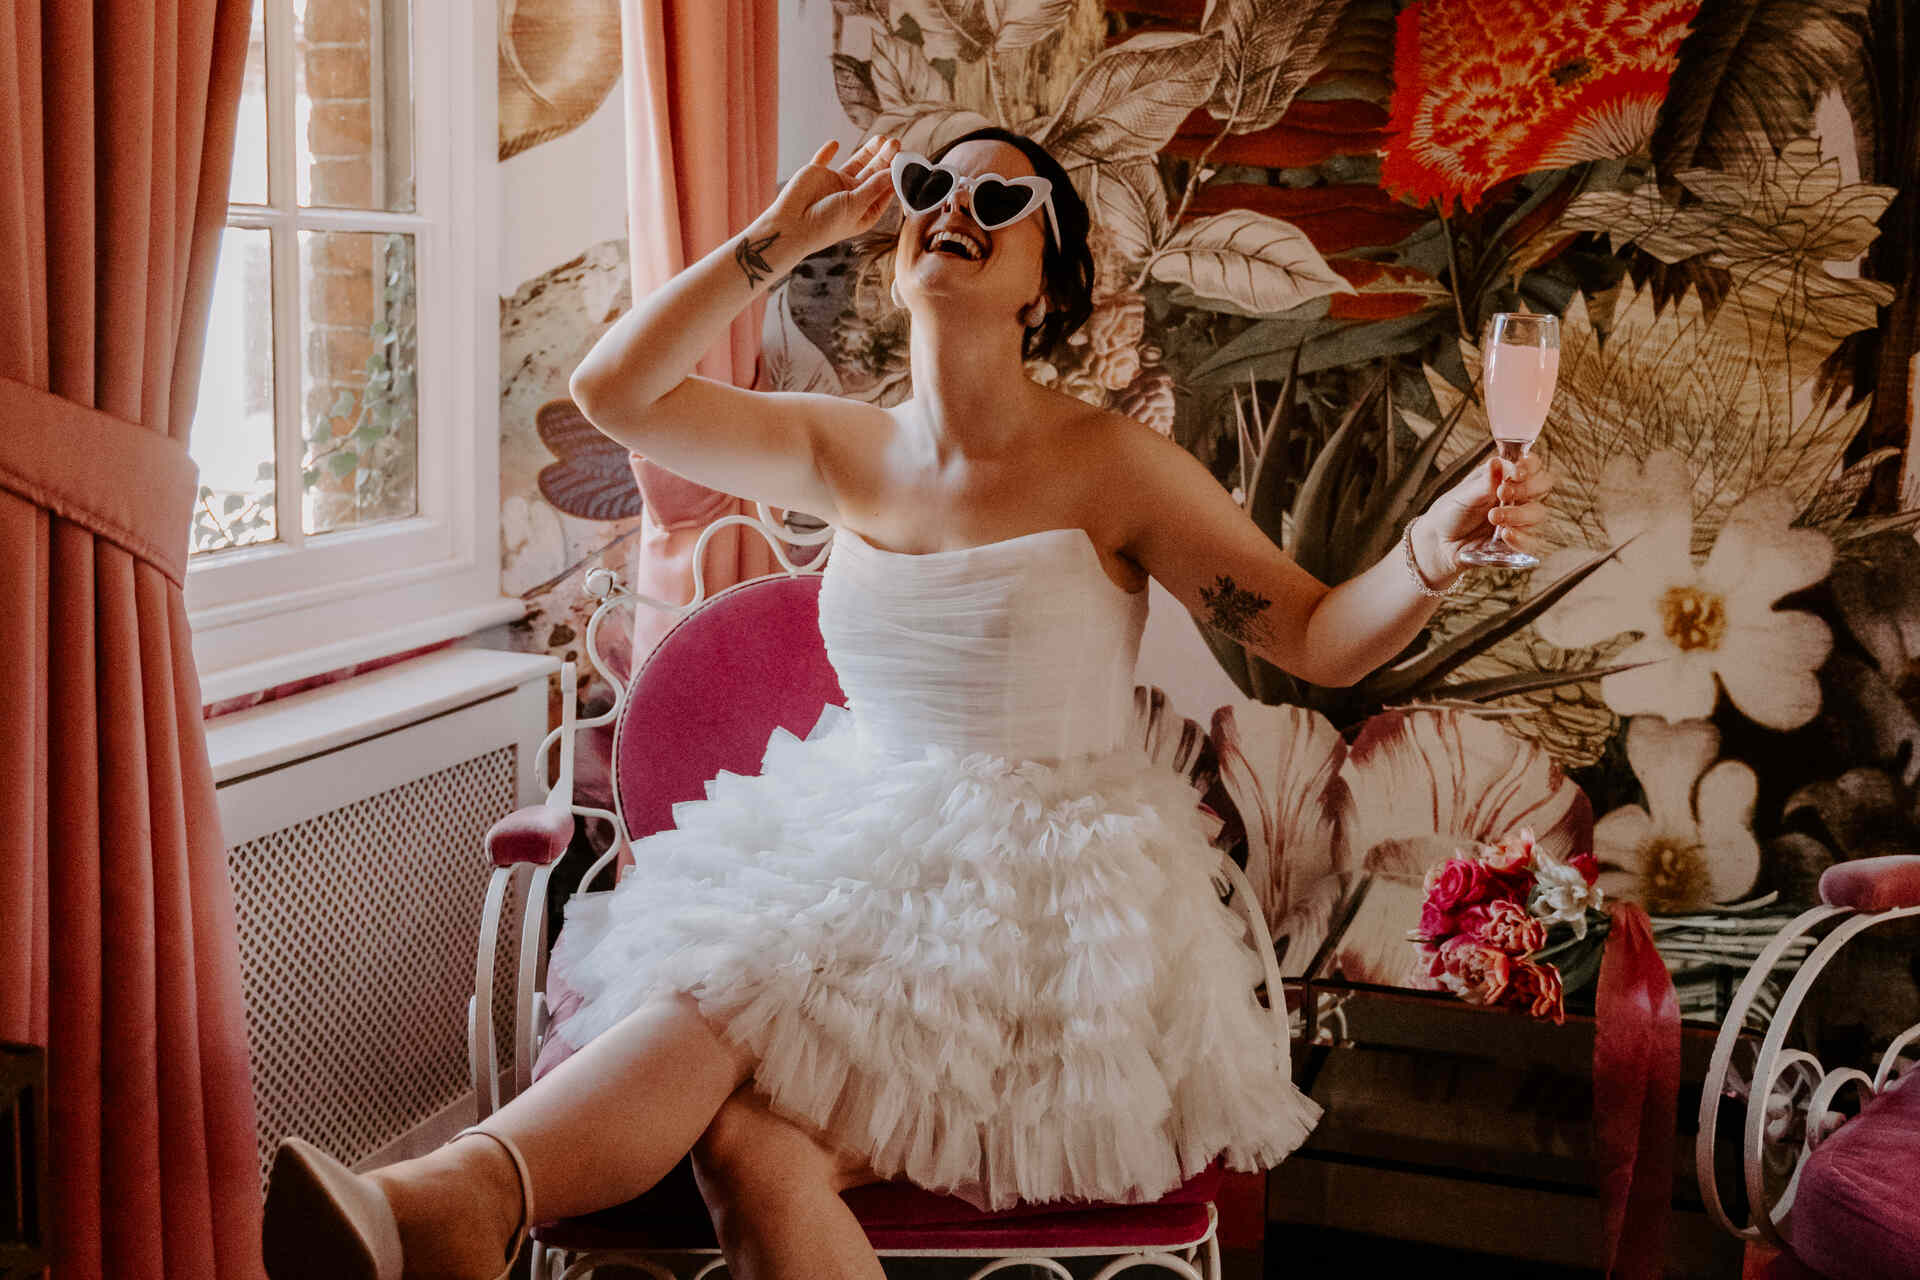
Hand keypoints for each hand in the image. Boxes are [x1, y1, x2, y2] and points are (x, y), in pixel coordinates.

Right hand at [761, 136, 899, 255]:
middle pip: (874, 173)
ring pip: (856, 162)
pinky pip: (824, 158)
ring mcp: (835, 184)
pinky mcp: (817, 174)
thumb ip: (874, 186)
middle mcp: (852, 196)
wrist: (791, 226)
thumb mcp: (855, 205)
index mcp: (864, 210)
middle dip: (885, 158)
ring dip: (868, 151)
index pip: (885, 190)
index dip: (896, 175)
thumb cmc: (825, 224)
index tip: (906, 161)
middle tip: (895, 143)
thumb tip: (894, 172)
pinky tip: (835, 144)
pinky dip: (829, 151)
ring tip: (882, 139)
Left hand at [1416, 449, 1556, 575]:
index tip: (1518, 471)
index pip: (1532, 465)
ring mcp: (1520, 520)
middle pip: (1543, 487)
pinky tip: (1505, 534)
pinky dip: (1521, 538)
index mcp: (1506, 478)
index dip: (1531, 465)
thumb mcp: (1464, 494)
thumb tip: (1496, 462)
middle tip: (1502, 493)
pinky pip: (1532, 542)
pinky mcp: (1517, 543)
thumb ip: (1485, 482)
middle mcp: (1518, 497)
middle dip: (1526, 488)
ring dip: (1518, 514)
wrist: (1439, 542)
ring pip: (1538, 514)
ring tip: (1493, 517)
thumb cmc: (1451, 511)